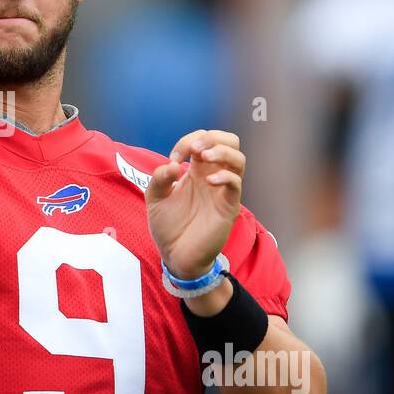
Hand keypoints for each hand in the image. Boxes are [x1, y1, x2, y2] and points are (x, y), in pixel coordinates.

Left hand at [146, 129, 244, 279]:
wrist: (176, 255)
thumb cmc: (168, 227)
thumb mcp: (155, 199)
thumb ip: (158, 179)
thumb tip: (171, 165)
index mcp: (196, 170)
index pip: (203, 140)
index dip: (188, 141)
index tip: (173, 158)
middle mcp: (213, 176)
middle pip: (230, 141)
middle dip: (212, 137)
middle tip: (194, 150)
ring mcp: (223, 191)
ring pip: (238, 159)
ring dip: (222, 151)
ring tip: (203, 157)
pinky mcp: (228, 206)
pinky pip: (236, 184)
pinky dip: (225, 176)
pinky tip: (209, 182)